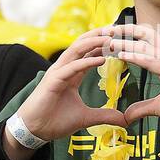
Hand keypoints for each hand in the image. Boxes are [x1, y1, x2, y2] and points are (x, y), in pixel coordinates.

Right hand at [4, 29, 127, 159]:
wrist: (34, 130)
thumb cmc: (55, 121)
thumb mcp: (85, 117)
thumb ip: (104, 115)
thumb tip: (124, 120)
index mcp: (71, 74)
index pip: (88, 53)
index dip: (102, 44)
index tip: (119, 39)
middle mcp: (64, 69)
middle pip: (82, 45)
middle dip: (99, 35)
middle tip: (117, 29)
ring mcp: (57, 73)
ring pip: (76, 50)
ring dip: (94, 42)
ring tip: (110, 38)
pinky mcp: (53, 81)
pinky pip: (72, 68)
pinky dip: (86, 62)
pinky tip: (101, 59)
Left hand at [107, 24, 159, 131]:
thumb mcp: (159, 107)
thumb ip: (142, 108)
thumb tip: (127, 115)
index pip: (150, 40)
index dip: (133, 35)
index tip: (114, 34)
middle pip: (148, 35)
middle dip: (127, 30)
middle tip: (107, 29)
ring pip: (147, 47)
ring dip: (126, 43)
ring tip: (109, 42)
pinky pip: (152, 61)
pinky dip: (136, 56)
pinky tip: (122, 55)